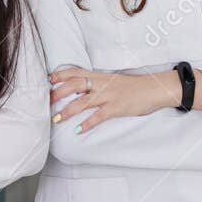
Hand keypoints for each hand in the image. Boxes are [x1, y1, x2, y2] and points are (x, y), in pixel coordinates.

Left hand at [49, 67, 177, 132]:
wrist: (155, 88)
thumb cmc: (135, 86)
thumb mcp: (114, 80)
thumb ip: (99, 83)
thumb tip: (83, 90)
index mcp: (101, 76)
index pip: (77, 72)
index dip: (61, 74)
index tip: (48, 79)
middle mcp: (102, 84)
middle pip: (75, 85)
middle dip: (59, 92)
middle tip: (46, 100)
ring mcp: (110, 96)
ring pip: (84, 102)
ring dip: (68, 110)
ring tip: (56, 118)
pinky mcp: (117, 108)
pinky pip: (99, 116)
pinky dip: (87, 123)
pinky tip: (78, 130)